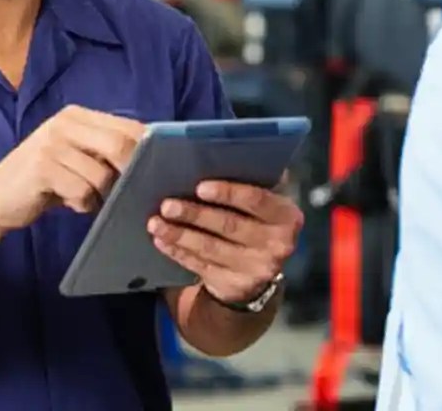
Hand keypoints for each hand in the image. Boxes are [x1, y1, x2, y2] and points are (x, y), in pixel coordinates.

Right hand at [0, 105, 146, 230]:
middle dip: (131, 174)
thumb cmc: (44, 181)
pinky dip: (82, 205)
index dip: (149, 150)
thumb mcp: (76, 158)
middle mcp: (65, 123)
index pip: (128, 126)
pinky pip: (82, 191)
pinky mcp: (42, 168)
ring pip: (102, 174)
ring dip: (101, 196)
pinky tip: (67, 202)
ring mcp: (51, 143)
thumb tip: (153, 161)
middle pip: (120, 144)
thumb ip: (104, 152)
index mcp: (77, 116)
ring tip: (85, 199)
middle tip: (130, 194)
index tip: (156, 173)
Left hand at [148, 175, 302, 304]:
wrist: (258, 271)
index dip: (229, 193)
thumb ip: (252, 182)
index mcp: (286, 216)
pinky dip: (178, 252)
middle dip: (195, 214)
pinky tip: (161, 240)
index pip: (258, 200)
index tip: (200, 186)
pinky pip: (200, 266)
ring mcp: (256, 269)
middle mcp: (277, 245)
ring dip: (179, 234)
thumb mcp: (263, 204)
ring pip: (211, 248)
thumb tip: (219, 154)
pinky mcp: (234, 286)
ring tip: (155, 222)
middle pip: (230, 225)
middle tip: (167, 204)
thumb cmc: (255, 221)